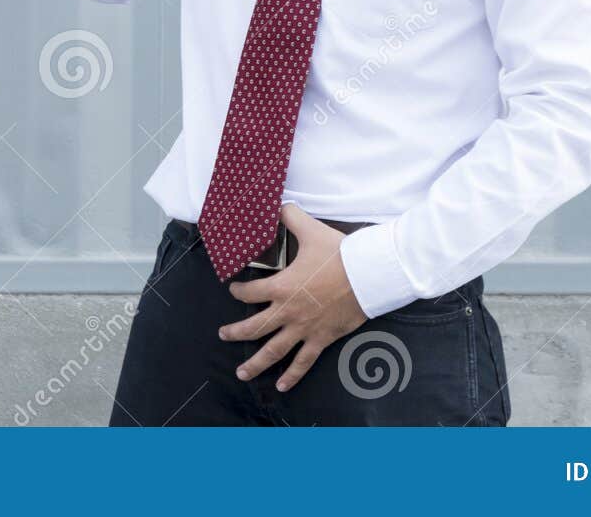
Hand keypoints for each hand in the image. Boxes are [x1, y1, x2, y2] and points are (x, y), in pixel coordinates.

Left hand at [218, 204, 368, 392]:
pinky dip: (292, 375)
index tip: (233, 289)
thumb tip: (278, 204)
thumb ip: (290, 217)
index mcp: (281, 286)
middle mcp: (288, 311)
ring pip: (274, 351)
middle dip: (236, 332)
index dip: (238, 290)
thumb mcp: (310, 231)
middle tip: (223, 335)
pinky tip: (282, 386)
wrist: (366, 275)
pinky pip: (304, 361)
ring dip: (256, 364)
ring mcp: (304, 328)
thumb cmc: (339, 254)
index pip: (250, 291)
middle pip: (254, 327)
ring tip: (242, 374)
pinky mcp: (321, 338)